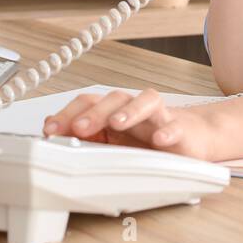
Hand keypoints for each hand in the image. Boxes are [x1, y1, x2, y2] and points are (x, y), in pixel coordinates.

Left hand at [41, 89, 217, 160]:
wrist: (193, 139)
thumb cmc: (150, 140)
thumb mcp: (112, 143)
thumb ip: (83, 136)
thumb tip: (50, 129)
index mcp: (113, 113)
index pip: (88, 103)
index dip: (68, 114)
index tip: (51, 131)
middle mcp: (134, 110)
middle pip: (114, 99)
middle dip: (94, 112)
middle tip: (79, 127)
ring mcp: (158, 118)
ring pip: (146, 101)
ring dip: (129, 110)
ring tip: (117, 123)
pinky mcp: (181, 131)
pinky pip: (175, 126)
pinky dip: (167, 131)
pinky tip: (159, 139)